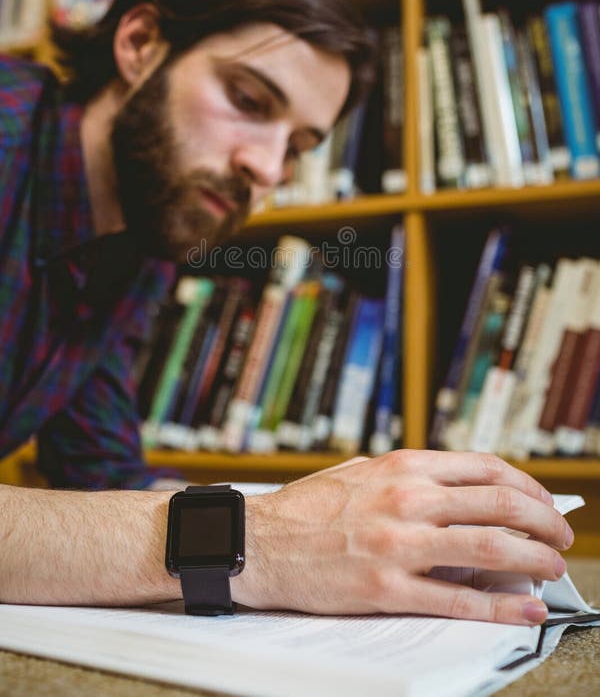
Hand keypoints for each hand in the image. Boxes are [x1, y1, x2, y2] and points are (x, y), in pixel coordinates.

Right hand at [231, 450, 572, 624]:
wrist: (261, 542)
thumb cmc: (311, 507)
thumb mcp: (364, 473)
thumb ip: (412, 478)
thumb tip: (462, 491)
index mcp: (404, 466)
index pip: (486, 468)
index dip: (526, 485)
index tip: (543, 501)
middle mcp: (407, 499)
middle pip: (498, 504)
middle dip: (543, 521)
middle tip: (560, 536)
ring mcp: (399, 545)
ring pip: (487, 549)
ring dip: (533, 559)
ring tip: (552, 568)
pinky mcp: (386, 588)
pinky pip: (456, 601)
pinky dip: (499, 606)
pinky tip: (524, 608)